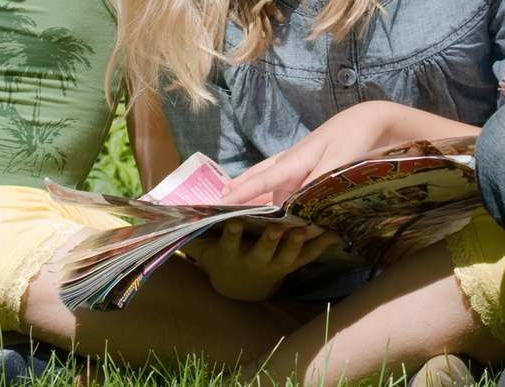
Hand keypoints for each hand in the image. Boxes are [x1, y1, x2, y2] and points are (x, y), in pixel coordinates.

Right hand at [184, 219, 340, 301]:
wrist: (240, 285)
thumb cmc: (218, 258)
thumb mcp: (204, 250)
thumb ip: (192, 235)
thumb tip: (170, 221)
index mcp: (231, 254)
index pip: (229, 242)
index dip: (232, 232)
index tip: (234, 220)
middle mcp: (254, 262)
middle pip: (264, 251)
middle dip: (271, 239)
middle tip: (278, 226)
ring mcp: (275, 265)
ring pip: (288, 256)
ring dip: (297, 243)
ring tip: (307, 229)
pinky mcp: (291, 266)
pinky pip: (307, 258)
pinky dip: (320, 247)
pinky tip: (334, 234)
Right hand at [223, 100, 399, 204]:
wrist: (370, 120)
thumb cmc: (352, 138)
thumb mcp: (338, 162)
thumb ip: (316, 184)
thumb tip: (293, 205)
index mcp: (294, 161)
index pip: (260, 181)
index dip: (239, 195)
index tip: (217, 205)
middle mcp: (290, 164)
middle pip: (257, 179)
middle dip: (236, 192)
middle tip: (214, 208)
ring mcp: (298, 165)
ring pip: (268, 183)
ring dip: (252, 195)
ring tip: (233, 210)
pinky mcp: (308, 168)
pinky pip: (283, 185)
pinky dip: (271, 195)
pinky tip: (271, 207)